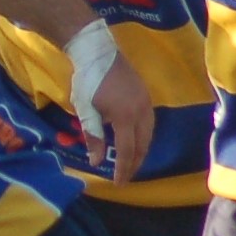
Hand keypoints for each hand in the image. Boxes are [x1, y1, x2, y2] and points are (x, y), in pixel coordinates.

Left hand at [88, 57, 153, 182]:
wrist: (97, 51)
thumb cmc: (88, 81)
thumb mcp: (86, 111)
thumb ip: (94, 137)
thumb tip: (97, 162)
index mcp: (125, 116)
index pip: (127, 151)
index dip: (124, 169)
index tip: (119, 183)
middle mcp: (141, 111)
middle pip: (143, 145)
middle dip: (135, 163)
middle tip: (125, 177)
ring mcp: (146, 102)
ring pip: (149, 134)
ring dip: (141, 150)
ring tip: (131, 162)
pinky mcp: (146, 95)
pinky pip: (149, 123)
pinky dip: (143, 137)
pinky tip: (135, 141)